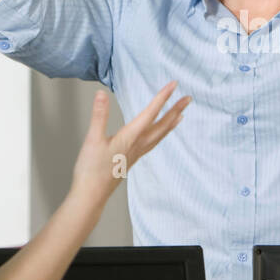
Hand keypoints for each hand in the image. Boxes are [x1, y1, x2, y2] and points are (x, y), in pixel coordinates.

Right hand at [71, 81, 189, 201]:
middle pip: (162, 124)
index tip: (173, 85)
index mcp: (130, 137)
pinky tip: (160, 134)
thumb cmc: (91, 170)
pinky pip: (154, 143)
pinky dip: (162, 134)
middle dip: (175, 109)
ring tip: (181, 114)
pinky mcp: (133, 158)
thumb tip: (102, 95)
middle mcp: (138, 145)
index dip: (162, 97)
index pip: (150, 113)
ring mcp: (137, 153)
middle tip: (188, 98)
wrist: (92, 195)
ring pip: (160, 135)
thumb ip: (99, 115)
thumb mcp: (92, 139)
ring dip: (172, 122)